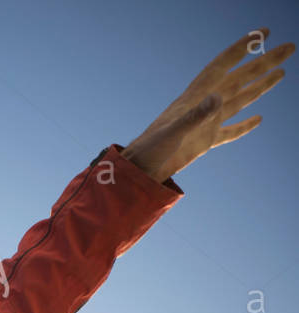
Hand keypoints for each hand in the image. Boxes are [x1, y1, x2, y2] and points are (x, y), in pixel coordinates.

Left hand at [121, 28, 291, 182]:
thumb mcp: (173, 132)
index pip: (223, 65)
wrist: (137, 172)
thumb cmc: (150, 149)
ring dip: (260, 87)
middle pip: (240, 78)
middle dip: (264, 63)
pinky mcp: (204, 142)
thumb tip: (218, 98)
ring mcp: (205, 123)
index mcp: (195, 97)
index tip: (264, 32)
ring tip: (282, 73)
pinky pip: (229, 132)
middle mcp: (203, 106)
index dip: (243, 47)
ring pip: (239, 100)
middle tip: (290, 47)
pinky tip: (258, 119)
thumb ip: (196, 115)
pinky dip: (244, 126)